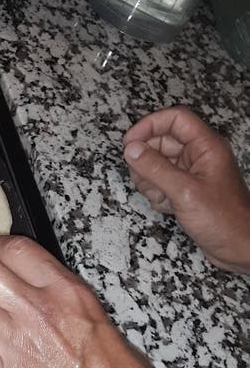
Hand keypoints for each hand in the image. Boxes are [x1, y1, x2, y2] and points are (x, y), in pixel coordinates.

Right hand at [123, 106, 249, 273]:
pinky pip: (162, 183)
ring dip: (150, 180)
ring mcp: (192, 173)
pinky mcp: (187, 190)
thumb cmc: (223, 220)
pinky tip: (167, 207)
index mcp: (206, 147)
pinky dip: (157, 194)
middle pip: (162, 142)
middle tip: (142, 178)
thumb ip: (155, 168)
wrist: (238, 247)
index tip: (129, 143)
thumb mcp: (184, 192)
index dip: (149, 126)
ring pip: (158, 164)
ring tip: (160, 197)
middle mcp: (199, 156)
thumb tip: (131, 150)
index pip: (175, 119)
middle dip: (147, 160)